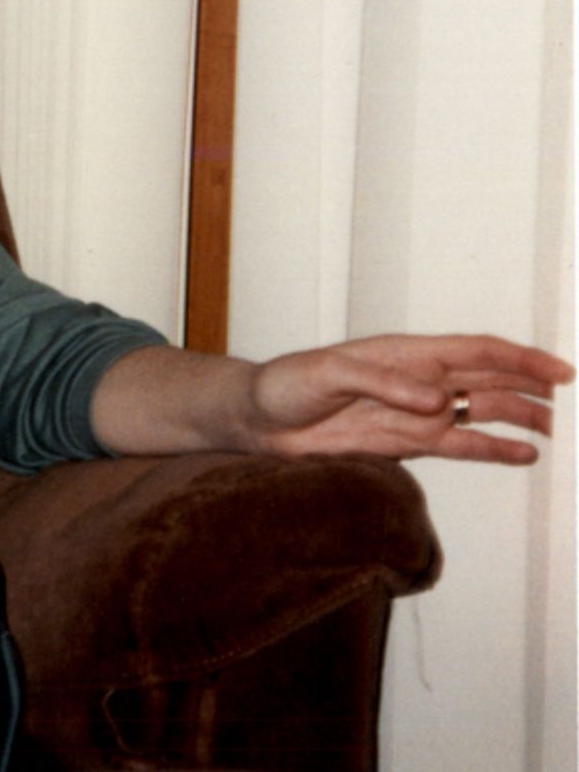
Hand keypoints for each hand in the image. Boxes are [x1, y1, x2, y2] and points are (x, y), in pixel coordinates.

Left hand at [244, 334, 573, 464]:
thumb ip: (382, 385)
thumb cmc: (286, 385)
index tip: (559, 371)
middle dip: (533, 387)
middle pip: (490, 380)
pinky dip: (493, 449)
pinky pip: (460, 444)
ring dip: (521, 418)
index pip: (475, 352)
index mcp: (406, 354)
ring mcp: (418, 411)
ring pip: (483, 411)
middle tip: (573, 401)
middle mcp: (420, 380)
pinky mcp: (408, 441)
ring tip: (559, 429)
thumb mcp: (328, 375)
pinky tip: (525, 455)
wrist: (261, 421)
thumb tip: (437, 401)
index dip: (519, 359)